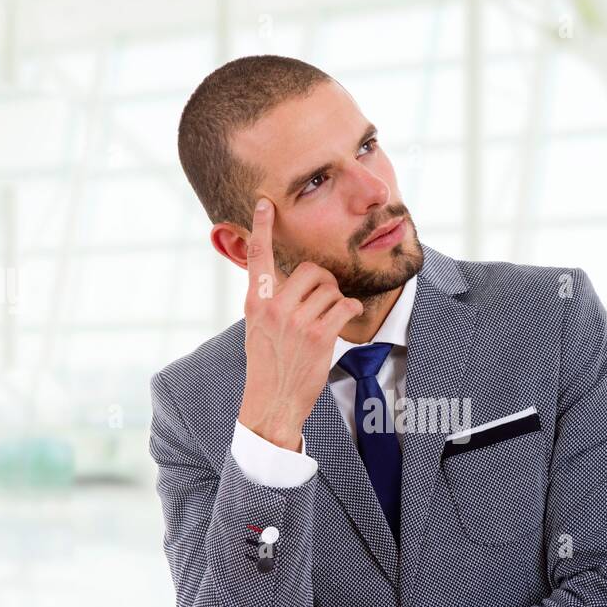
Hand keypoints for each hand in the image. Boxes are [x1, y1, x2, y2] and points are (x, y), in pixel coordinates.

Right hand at [238, 197, 363, 449]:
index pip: (257, 257)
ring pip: (330, 289)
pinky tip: (347, 316)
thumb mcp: (258, 330)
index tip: (264, 203)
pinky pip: (345, 306)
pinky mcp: (319, 336)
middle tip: (327, 297)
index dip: (260, 227)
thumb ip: (268, 304)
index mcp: (256, 303)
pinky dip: (351, 309)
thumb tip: (288, 284)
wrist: (271, 403)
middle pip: (311, 271)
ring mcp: (296, 321)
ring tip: (332, 315)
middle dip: (325, 282)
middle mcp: (274, 308)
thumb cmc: (268, 367)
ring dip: (338, 299)